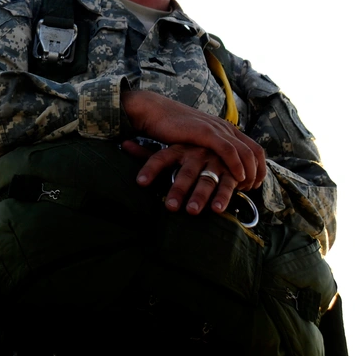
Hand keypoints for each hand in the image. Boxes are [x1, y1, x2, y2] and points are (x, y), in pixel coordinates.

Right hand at [122, 90, 264, 188]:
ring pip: (245, 152)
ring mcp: (217, 129)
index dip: (259, 167)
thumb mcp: (195, 139)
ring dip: (250, 172)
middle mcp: (225, 127)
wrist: (153, 111)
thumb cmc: (169, 127)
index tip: (254, 183)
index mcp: (224, 128)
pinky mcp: (206, 132)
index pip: (253, 148)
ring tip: (246, 187)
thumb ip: (206, 148)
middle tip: (252, 188)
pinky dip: (237, 165)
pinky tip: (237, 179)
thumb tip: (212, 165)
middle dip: (258, 172)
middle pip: (255, 151)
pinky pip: (229, 151)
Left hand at [123, 141, 239, 214]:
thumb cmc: (189, 155)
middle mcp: (196, 153)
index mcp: (179, 148)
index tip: (140, 183)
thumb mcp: (170, 152)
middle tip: (170, 207)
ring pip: (206, 180)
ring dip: (199, 196)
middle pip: (185, 172)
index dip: (150, 169)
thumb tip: (123, 144)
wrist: (224, 148)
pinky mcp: (231, 171)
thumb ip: (147, 153)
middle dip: (178, 189)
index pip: (161, 157)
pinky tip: (217, 209)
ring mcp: (215, 161)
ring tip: (191, 211)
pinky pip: (226, 185)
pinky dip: (223, 197)